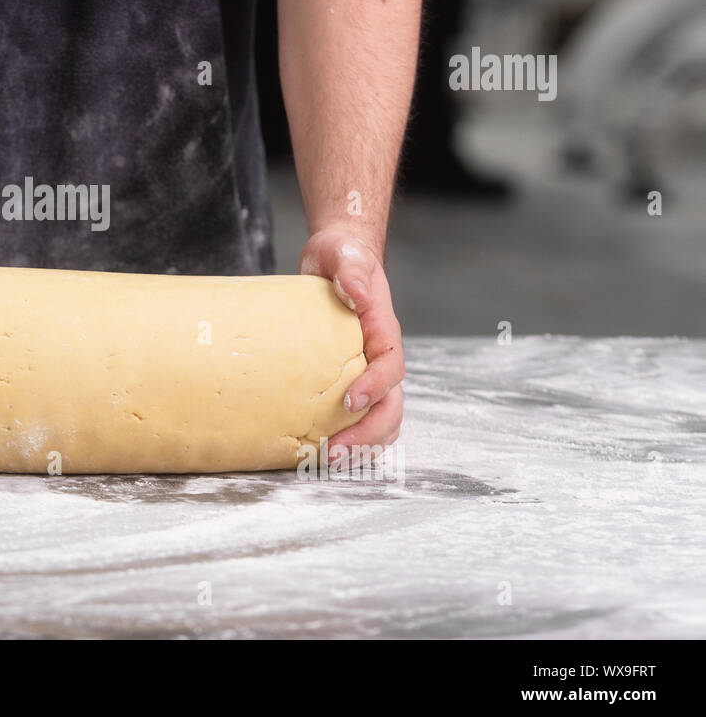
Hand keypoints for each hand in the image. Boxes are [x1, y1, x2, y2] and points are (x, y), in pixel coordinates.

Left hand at [299, 226, 403, 458]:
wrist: (338, 259)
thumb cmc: (342, 257)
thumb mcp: (343, 254)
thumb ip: (351, 271)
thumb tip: (356, 294)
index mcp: (383, 330)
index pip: (389, 366)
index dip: (375, 387)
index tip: (350, 401)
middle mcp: (381, 356)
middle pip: (391, 405)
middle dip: (367, 433)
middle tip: (334, 452)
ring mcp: (370, 371)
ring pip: (383, 418)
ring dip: (362, 445)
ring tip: (329, 461)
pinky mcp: (352, 379)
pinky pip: (363, 416)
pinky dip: (353, 437)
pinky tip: (325, 451)